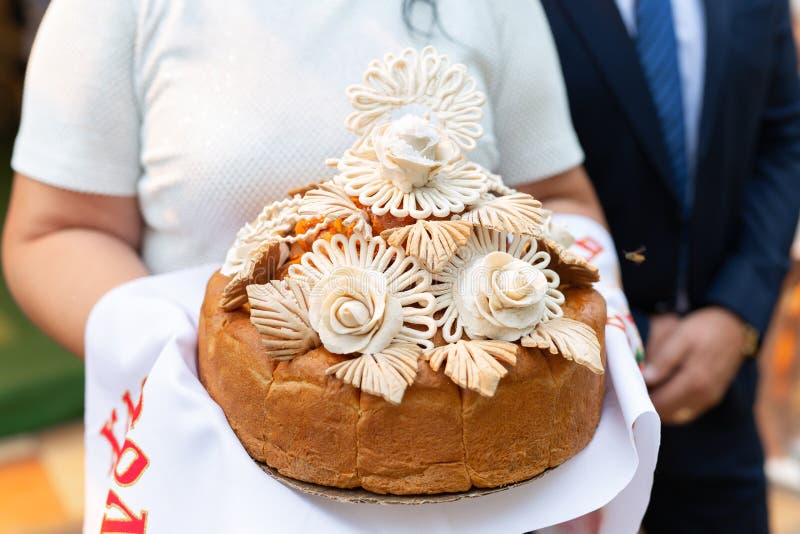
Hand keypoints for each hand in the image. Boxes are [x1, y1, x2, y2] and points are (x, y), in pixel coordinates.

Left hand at [643, 307, 745, 424]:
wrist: (733, 328)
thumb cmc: (703, 329)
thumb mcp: (680, 337)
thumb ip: (664, 359)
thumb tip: (647, 379)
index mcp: (694, 381)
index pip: (660, 403)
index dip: (643, 399)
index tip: (632, 387)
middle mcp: (703, 396)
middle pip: (667, 413)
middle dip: (650, 404)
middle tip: (637, 388)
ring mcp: (709, 399)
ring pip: (677, 415)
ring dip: (662, 406)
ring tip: (650, 388)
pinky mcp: (712, 398)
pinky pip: (688, 411)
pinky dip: (674, 405)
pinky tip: (665, 390)